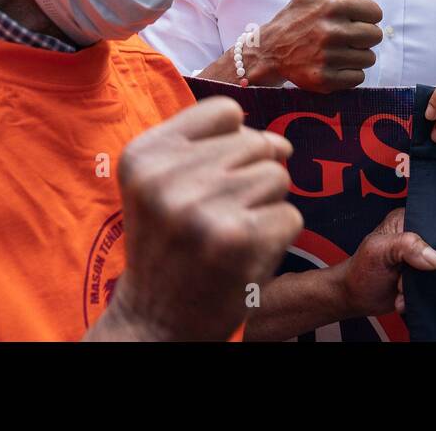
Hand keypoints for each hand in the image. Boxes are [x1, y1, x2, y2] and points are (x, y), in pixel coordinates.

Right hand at [94, 97, 302, 340]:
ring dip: (265, 207)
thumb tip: (282, 143)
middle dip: (251, 178)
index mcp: (145, 154)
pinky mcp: (238, 241)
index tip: (211, 176)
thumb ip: (218, 147)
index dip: (233, 142)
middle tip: (217, 217)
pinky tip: (244, 257)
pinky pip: (291, 216)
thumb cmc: (169, 246)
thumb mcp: (164, 184)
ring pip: (278, 177)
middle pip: (257, 143)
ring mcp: (202, 210)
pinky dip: (278, 237)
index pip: (225, 111)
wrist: (154, 323)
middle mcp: (167, 178)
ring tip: (229, 235)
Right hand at [253, 0, 383, 90]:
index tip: (349, 17)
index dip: (365, 15)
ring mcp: (326, 56)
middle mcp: (330, 30)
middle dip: (362, 37)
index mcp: (333, 5)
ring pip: (368, 59)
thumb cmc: (298, 12)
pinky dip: (348, 74)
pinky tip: (332, 64)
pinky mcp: (324, 79)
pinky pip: (357, 78)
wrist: (270, 48)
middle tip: (343, 35)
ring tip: (337, 50)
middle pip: (374, 37)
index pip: (376, 13)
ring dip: (356, 56)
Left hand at [336, 208, 435, 317]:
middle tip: (403, 277)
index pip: (430, 224)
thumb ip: (406, 246)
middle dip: (424, 270)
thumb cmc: (361, 270)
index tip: (419, 260)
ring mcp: (419, 258)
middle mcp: (414, 237)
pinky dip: (418, 295)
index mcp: (405, 219)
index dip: (432, 243)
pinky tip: (402, 295)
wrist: (355, 297)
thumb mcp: (380, 251)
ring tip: (400, 287)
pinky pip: (432, 286)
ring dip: (419, 286)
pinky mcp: (421, 277)